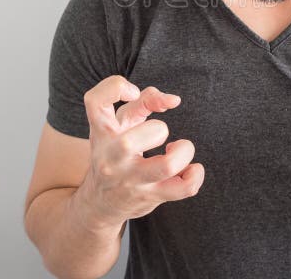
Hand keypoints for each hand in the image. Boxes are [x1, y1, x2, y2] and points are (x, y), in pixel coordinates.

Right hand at [80, 75, 204, 228]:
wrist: (99, 203)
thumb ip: (145, 100)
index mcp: (102, 132)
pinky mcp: (150, 197)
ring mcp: (130, 181)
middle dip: (158, 129)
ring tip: (178, 149)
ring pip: (166, 166)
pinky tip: (190, 168)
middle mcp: (111, 159)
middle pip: (130, 142)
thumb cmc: (115, 152)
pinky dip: (195, 174)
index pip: (94, 102)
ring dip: (184, 151)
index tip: (132, 92)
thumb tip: (173, 100)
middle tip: (160, 134)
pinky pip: (184, 188)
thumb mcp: (121, 124)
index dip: (116, 88)